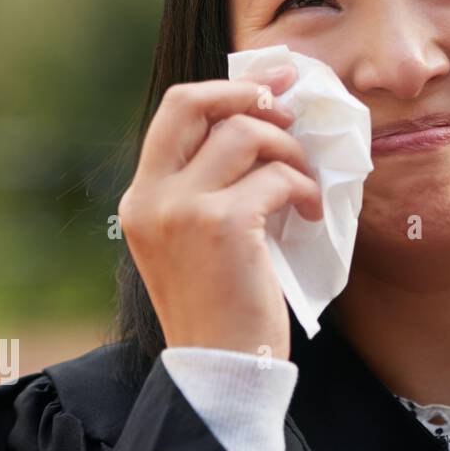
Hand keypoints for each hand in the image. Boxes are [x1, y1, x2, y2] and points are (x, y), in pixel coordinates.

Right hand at [118, 65, 321, 360]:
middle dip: (249, 93)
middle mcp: (151, 197)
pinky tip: (308, 213)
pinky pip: (278, 177)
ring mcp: (183, 209)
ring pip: (247, 134)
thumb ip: (210, 187)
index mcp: (141, 198)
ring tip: (303, 186)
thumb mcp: (197, 240)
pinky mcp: (223, 225)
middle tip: (290, 107)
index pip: (174, 111)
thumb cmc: (222, 306)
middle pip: (193, 101)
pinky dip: (303, 189)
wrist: (222, 368)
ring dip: (290, 151)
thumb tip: (260, 125)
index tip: (269, 82)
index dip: (226, 87)